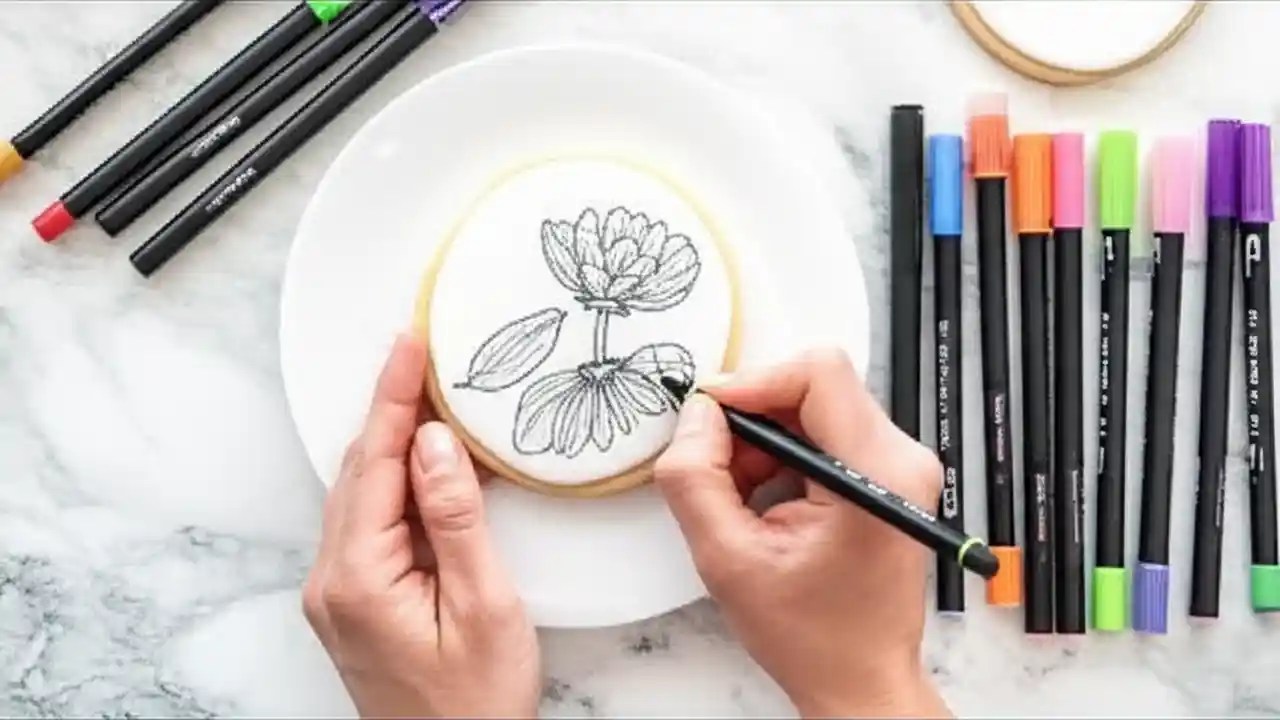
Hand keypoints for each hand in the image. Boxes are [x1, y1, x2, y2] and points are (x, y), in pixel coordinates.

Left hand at [303, 335, 539, 717]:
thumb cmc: (475, 704)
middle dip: (393, 409)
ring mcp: (337, 593)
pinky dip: (399, 484)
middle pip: (362, 470)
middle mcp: (332, 581)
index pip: (377, 463)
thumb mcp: (482, 606)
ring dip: (396, 443)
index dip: (396, 398)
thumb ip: (454, 519)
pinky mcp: (354, 602)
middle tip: (423, 355)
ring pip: (364, 493)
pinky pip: (371, 522)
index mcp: (357, 578)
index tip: (410, 344)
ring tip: (430, 395)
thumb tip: (434, 444)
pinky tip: (428, 465)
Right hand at [653, 349, 948, 717]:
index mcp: (878, 475)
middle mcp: (902, 459)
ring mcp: (899, 464)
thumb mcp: (727, 559)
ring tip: (742, 494)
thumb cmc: (813, 636)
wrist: (860, 677)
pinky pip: (824, 429)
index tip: (710, 411)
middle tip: (718, 465)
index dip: (754, 381)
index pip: (818, 374)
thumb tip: (695, 416)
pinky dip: (781, 452)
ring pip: (814, 405)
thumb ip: (697, 479)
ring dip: (764, 438)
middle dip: (753, 416)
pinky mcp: (887, 472)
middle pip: (814, 385)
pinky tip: (765, 496)